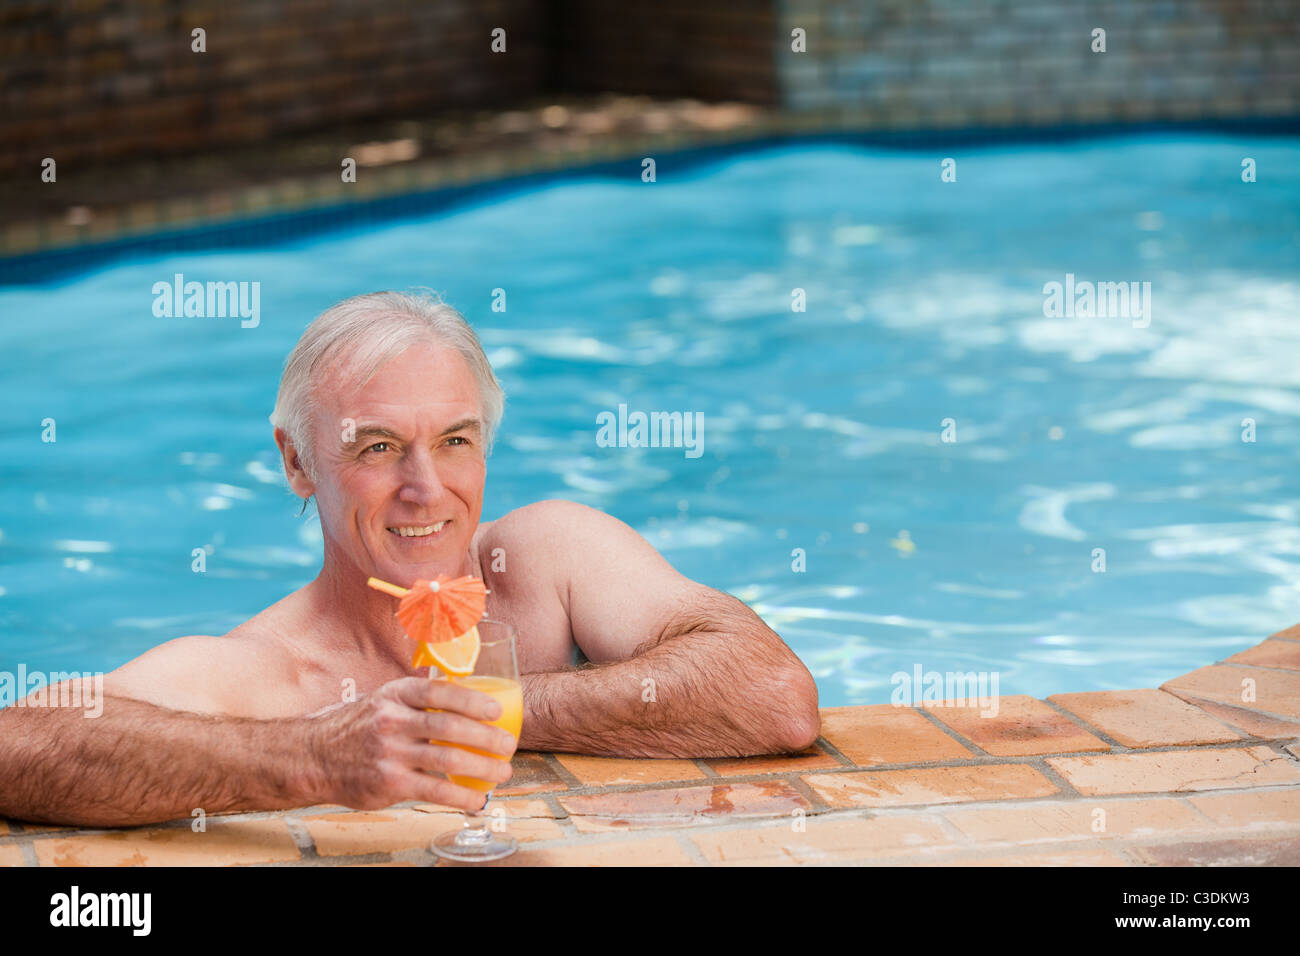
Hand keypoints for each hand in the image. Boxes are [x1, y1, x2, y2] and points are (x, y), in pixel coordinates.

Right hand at [309, 677, 517, 812]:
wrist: (313, 756)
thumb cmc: (357, 727)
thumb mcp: (382, 699)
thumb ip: (417, 695)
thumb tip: (459, 684)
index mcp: (394, 695)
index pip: (439, 692)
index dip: (472, 700)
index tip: (497, 710)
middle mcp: (392, 721)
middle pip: (449, 727)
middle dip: (486, 737)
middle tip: (508, 745)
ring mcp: (389, 753)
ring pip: (447, 760)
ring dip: (482, 768)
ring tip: (503, 772)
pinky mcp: (389, 783)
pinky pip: (434, 790)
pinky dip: (461, 796)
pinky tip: (478, 799)